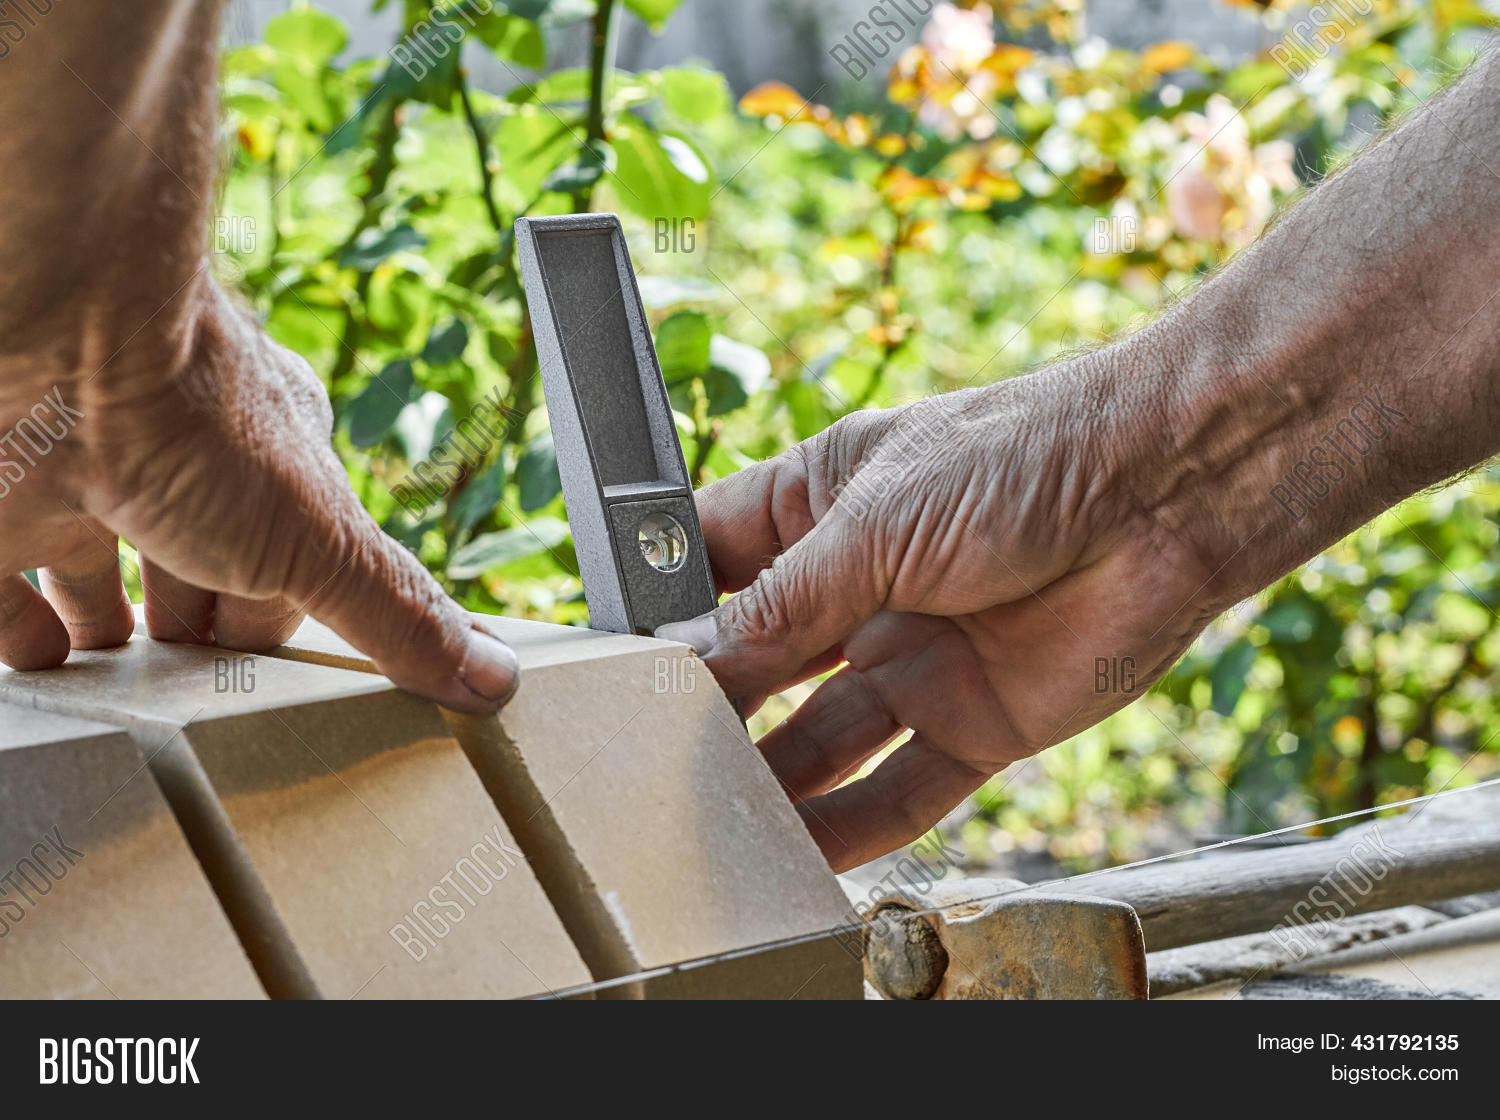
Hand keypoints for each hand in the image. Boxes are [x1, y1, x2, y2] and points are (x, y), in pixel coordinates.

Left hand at [0, 278, 518, 713]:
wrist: (49, 350)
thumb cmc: (194, 420)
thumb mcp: (325, 542)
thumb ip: (398, 615)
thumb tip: (491, 675)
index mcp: (270, 464)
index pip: (292, 558)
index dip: (288, 616)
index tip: (285, 671)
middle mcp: (176, 467)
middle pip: (195, 560)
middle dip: (198, 623)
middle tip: (198, 682)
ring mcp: (83, 484)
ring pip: (98, 567)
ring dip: (108, 624)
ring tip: (116, 675)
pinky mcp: (3, 510)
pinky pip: (7, 583)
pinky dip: (21, 630)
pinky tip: (36, 662)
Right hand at [660, 353, 1216, 870]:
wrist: (1168, 495)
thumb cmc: (1021, 457)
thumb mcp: (874, 521)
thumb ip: (782, 604)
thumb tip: (696, 663)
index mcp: (822, 508)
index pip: (714, 563)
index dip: (667, 610)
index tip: (617, 662)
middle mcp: (861, 588)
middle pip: (762, 664)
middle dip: (712, 709)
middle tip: (649, 758)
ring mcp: (914, 657)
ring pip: (822, 738)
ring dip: (772, 779)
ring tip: (709, 818)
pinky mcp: (973, 720)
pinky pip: (902, 788)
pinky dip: (853, 824)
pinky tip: (801, 851)